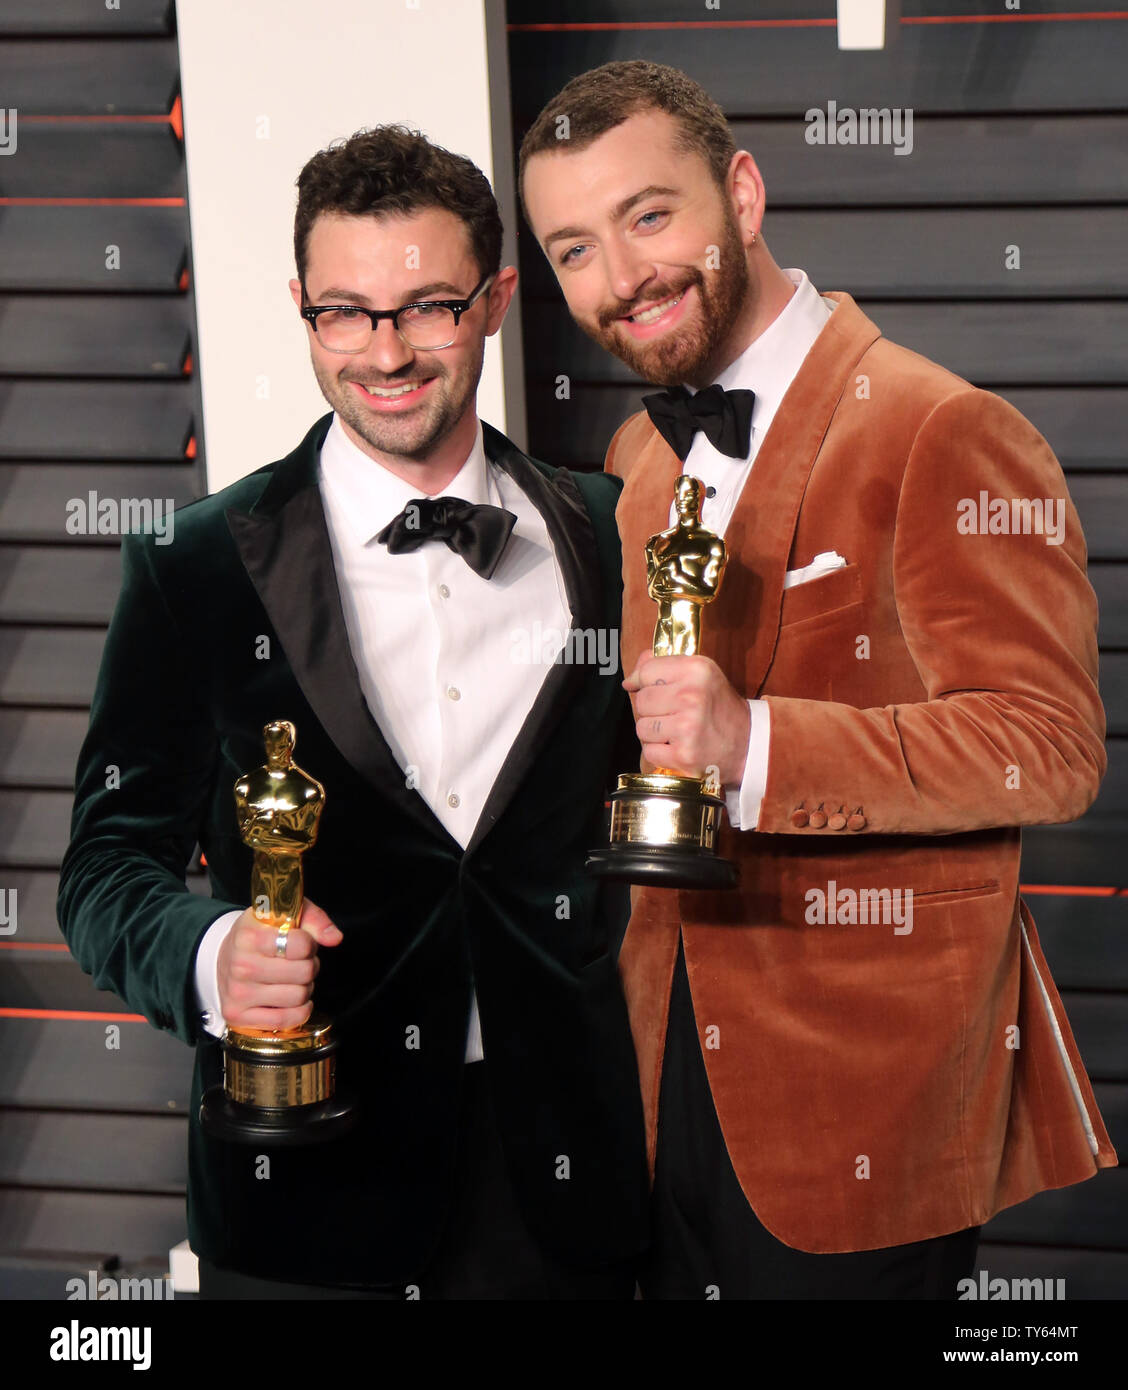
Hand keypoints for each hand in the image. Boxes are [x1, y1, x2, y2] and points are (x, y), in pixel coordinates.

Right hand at [217, 897, 341, 1030]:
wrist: (225, 957)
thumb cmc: (260, 935)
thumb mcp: (284, 914)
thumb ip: (314, 919)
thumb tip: (334, 938)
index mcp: (249, 936)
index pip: (301, 945)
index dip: (309, 944)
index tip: (301, 943)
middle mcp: (241, 965)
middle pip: (305, 972)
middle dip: (309, 966)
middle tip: (298, 963)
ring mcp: (238, 993)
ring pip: (299, 996)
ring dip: (304, 988)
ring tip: (292, 979)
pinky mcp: (237, 1016)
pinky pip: (286, 1020)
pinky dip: (298, 1011)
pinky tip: (291, 998)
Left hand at [623, 654, 750, 784]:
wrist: (748, 743)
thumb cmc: (719, 708)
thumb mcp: (701, 674)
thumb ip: (665, 666)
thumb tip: (632, 676)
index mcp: (697, 670)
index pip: (646, 671)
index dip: (644, 682)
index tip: (651, 688)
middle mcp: (691, 696)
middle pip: (642, 701)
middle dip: (652, 710)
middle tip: (673, 714)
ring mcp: (687, 727)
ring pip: (642, 728)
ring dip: (654, 733)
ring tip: (676, 731)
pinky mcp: (684, 754)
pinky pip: (649, 751)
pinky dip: (659, 752)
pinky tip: (677, 746)